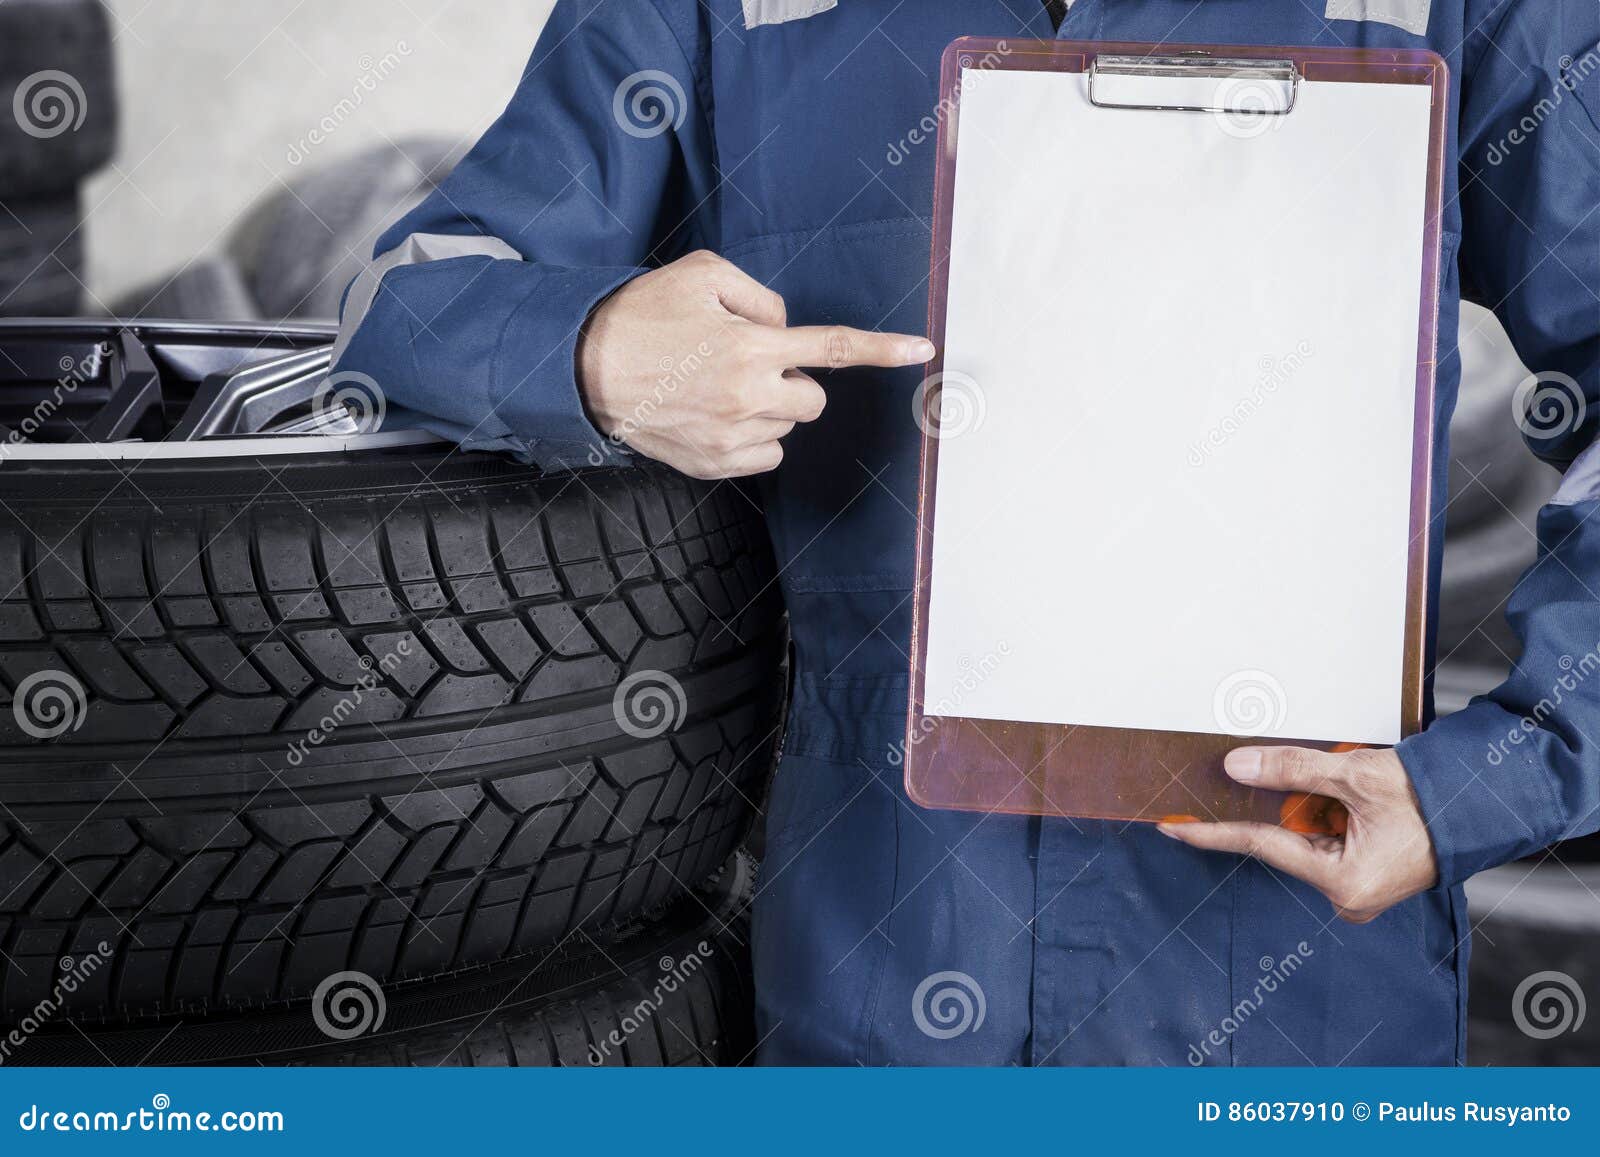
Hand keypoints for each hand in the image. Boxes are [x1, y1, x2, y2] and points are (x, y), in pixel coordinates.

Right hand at [577, 250, 935, 478]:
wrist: (583, 367)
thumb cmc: (644, 315)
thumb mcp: (703, 275)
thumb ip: (759, 297)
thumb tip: (785, 330)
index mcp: (752, 347)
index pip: (832, 348)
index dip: (881, 349)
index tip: (922, 350)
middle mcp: (749, 396)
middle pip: (813, 399)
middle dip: (791, 381)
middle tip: (744, 364)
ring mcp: (732, 437)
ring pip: (787, 428)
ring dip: (767, 408)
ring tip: (717, 388)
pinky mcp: (715, 465)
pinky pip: (764, 456)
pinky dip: (752, 439)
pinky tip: (714, 417)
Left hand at [1157, 746, 1438, 923]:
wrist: (1485, 808)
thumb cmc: (1432, 797)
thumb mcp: (1356, 775)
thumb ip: (1291, 769)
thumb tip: (1236, 767)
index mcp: (1344, 883)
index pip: (1261, 845)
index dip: (1212, 831)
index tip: (1171, 826)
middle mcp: (1347, 897)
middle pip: (1283, 840)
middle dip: (1273, 806)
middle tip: (1242, 776)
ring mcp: (1355, 890)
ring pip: (1304, 838)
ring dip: (1305, 806)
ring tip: (1341, 785)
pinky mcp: (1363, 877)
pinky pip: (1324, 840)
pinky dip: (1319, 814)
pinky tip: (1338, 795)